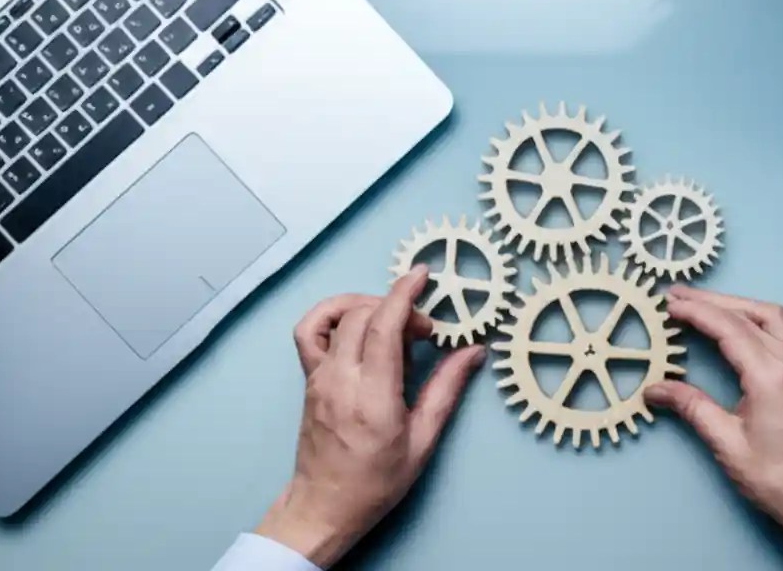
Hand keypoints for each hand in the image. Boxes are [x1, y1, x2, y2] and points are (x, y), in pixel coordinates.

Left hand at [256, 266, 485, 567]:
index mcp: (372, 397)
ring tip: (389, 321)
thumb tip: (474, 351)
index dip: (403, 294)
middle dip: (397, 307)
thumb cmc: (376, 482)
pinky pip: (310, 332)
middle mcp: (340, 380)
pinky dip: (331, 315)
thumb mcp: (422, 441)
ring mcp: (318, 378)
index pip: (383, 327)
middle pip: (362, 316)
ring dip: (365, 305)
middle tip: (423, 332)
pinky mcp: (308, 380)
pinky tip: (355, 323)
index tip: (422, 276)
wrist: (323, 506)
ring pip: (334, 317)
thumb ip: (446, 390)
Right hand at [644, 286, 782, 570]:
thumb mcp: (726, 441)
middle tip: (676, 296)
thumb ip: (691, 407)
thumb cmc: (774, 476)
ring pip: (773, 313)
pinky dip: (773, 314)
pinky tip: (757, 317)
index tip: (669, 305)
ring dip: (739, 303)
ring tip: (708, 303)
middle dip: (710, 302)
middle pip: (747, 314)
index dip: (696, 312)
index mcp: (770, 375)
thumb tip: (654, 389)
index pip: (728, 328)